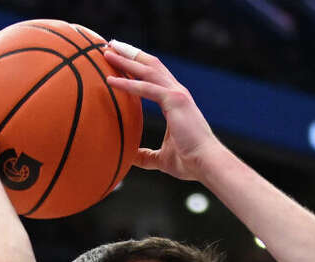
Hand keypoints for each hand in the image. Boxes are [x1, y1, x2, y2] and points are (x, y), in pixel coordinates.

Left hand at [100, 40, 223, 180]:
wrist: (207, 164)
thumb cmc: (190, 162)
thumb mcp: (162, 158)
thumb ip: (146, 156)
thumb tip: (129, 158)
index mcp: (176, 101)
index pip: (154, 75)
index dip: (138, 64)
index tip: (120, 56)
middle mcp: (177, 92)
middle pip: (150, 64)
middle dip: (130, 52)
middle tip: (110, 44)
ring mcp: (177, 94)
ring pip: (147, 69)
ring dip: (126, 59)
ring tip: (106, 51)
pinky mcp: (174, 100)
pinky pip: (146, 88)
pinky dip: (127, 83)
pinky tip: (110, 80)